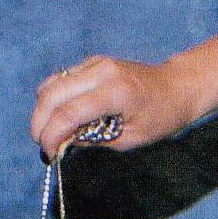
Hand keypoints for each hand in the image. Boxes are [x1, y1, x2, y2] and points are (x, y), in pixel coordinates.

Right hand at [29, 55, 203, 158]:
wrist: (177, 87)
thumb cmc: (160, 117)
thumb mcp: (130, 138)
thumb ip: (93, 139)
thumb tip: (61, 143)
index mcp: (115, 92)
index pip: (68, 113)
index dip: (51, 136)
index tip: (49, 155)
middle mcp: (100, 71)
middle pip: (50, 95)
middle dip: (39, 124)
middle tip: (44, 146)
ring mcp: (94, 63)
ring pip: (50, 84)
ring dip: (43, 111)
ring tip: (51, 133)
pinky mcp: (91, 62)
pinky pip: (60, 80)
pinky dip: (53, 100)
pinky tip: (61, 118)